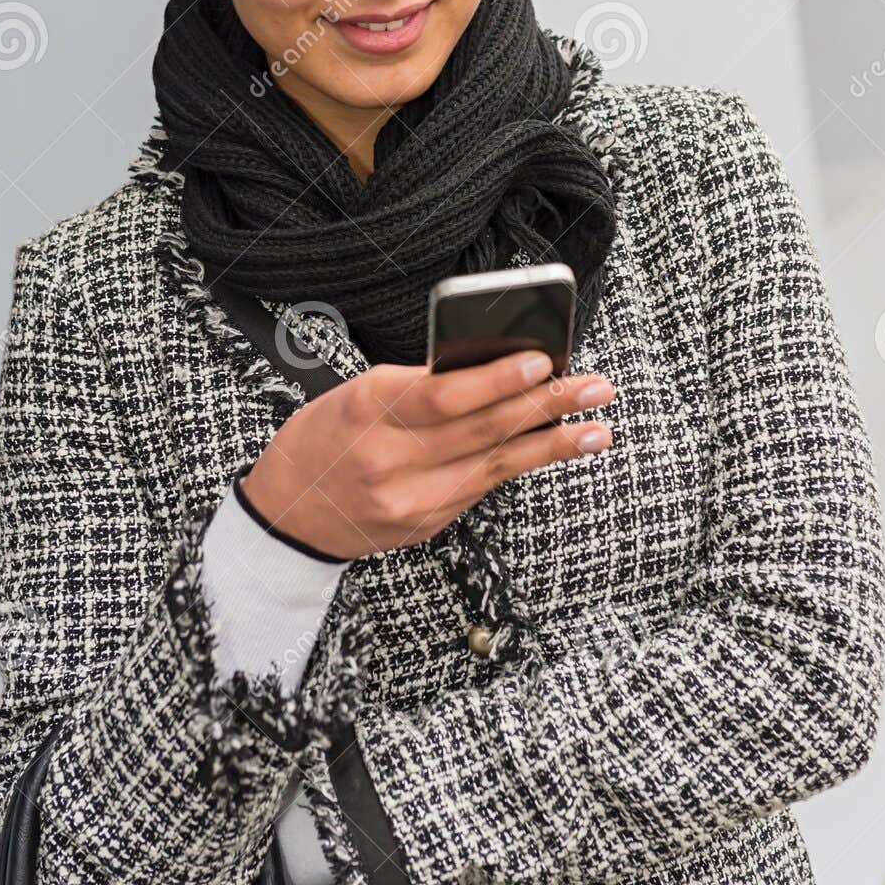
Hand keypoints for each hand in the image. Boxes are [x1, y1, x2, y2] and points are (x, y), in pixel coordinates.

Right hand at [240, 350, 615, 559]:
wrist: (287, 512)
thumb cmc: (325, 437)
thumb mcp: (359, 393)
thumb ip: (421, 384)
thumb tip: (496, 366)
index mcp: (367, 410)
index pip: (442, 394)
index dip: (497, 379)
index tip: (543, 360)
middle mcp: (389, 459)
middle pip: (481, 430)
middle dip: (546, 405)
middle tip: (593, 387)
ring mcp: (410, 499)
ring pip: (495, 465)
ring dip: (553, 444)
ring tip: (596, 427)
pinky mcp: (426, 524)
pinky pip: (483, 487)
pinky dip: (523, 464)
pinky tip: (556, 449)